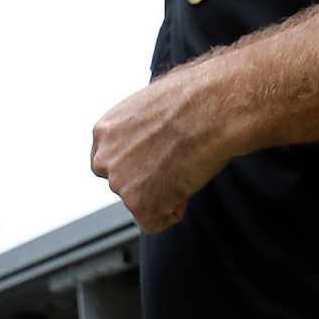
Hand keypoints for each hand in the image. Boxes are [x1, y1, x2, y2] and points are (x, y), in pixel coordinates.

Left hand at [91, 62, 232, 233]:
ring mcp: (119, 184)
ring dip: (163, 193)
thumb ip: (142, 123)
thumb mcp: (154, 100)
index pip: (108, 161)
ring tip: (187, 165)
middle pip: (121, 184)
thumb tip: (153, 128)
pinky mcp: (139, 205)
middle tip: (175, 165)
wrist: (214, 108)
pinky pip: (156, 223)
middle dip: (145, 182)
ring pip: (140, 203)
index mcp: (104, 130)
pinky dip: (174, 211)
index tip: (154, 161)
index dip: (135, 165)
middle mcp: (104, 158)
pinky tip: (188, 184)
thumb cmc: (196, 95)